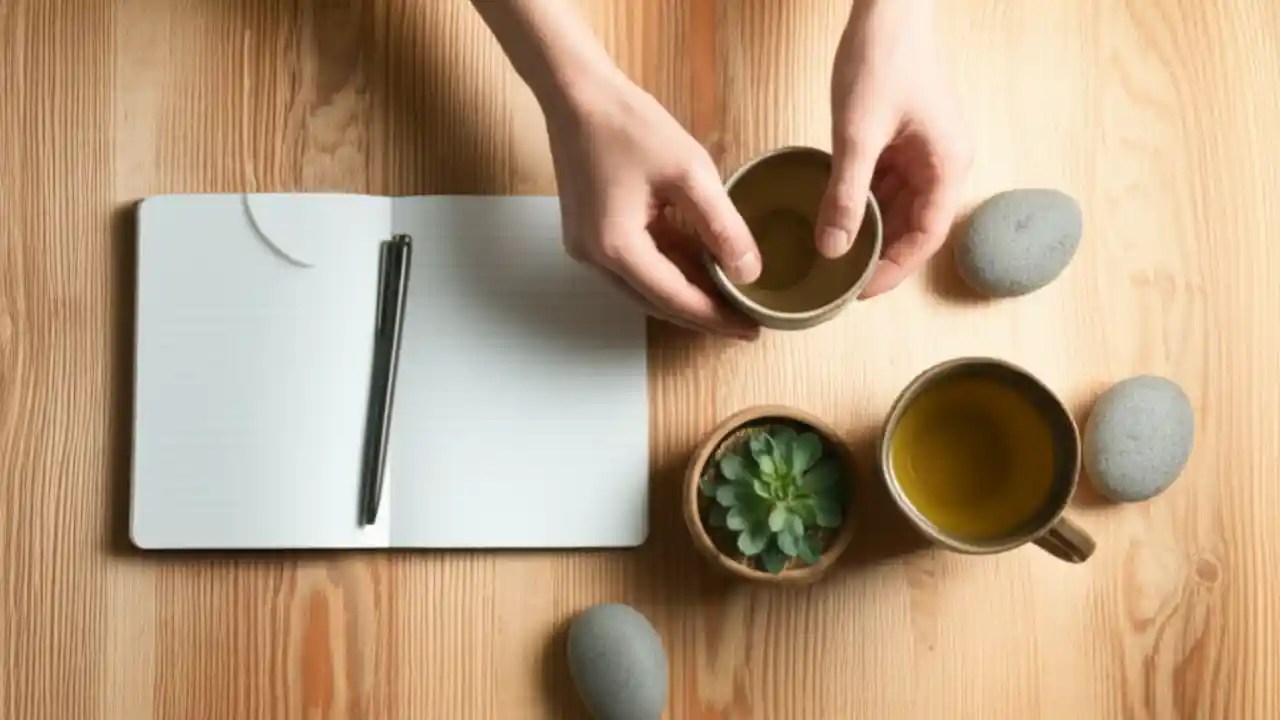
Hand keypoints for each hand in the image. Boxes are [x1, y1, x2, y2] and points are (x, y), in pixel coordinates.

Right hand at [544, 78, 760, 337]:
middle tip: (744, 323)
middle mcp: (594, 258)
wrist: (578, 94)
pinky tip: (698, 268)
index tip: (752, 330)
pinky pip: (633, 265)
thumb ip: (722, 225)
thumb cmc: (629, 124)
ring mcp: (587, 248)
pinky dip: (667, 271)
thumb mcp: (690, 172)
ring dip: (685, 295)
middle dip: (702, 314)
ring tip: (728, 300)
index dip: (716, 318)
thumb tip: (749, 272)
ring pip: (645, 287)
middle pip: (657, 302)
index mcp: (616, 247)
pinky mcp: (589, 233)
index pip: (675, 299)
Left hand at [817, 0, 971, 297]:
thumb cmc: (883, 60)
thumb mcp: (857, 134)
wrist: (889, 6)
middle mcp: (941, 164)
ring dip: (866, 229)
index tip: (858, 294)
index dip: (893, 271)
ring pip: (894, 206)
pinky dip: (859, 201)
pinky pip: (883, 182)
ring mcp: (922, 151)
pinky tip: (830, 215)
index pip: (924, 238)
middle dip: (876, 255)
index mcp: (946, 167)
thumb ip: (846, 194)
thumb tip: (834, 249)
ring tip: (829, 255)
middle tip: (836, 281)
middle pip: (911, 226)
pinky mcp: (901, 138)